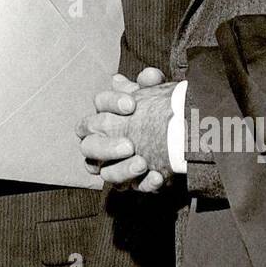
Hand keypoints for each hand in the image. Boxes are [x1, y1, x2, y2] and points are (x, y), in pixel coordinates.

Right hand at [78, 67, 174, 190]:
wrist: (177, 139)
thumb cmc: (155, 114)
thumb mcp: (154, 97)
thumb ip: (151, 86)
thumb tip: (149, 77)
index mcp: (104, 115)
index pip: (98, 105)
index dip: (111, 104)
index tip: (131, 105)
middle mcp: (100, 142)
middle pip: (88, 146)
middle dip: (106, 146)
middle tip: (128, 145)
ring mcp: (111, 166)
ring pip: (104, 173)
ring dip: (122, 169)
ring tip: (142, 163)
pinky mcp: (128, 184)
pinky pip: (130, 188)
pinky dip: (144, 184)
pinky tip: (158, 176)